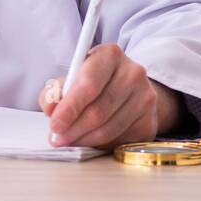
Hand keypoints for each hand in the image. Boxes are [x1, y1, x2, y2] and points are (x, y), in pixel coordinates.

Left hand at [37, 44, 182, 147]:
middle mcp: (133, 73)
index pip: (89, 85)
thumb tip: (50, 109)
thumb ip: (56, 90)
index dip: (70, 108)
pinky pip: (120, 140)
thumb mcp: (74, 76)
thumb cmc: (96, 80)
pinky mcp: (150, 120)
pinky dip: (100, 145)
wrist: (131, 87)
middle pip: (98, 111)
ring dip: (84, 139)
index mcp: (110, 55)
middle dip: (73, 129)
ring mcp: (145, 97)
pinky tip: (90, 139)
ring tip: (70, 140)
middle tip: (57, 138)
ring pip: (108, 129)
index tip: (55, 124)